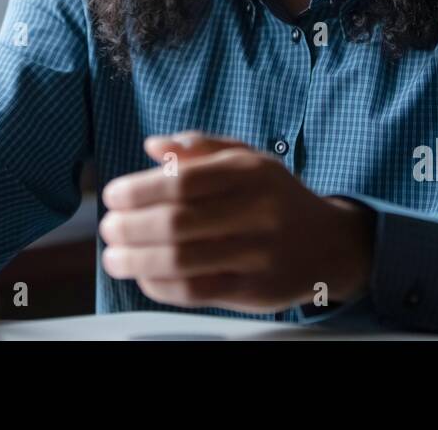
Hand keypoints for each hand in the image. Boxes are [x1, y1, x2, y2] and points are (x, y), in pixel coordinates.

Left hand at [98, 131, 374, 313]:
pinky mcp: (255, 291)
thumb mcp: (247, 157)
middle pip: (178, 224)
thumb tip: (152, 145)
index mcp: (249, 172)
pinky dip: (160, 286)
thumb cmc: (275, 196)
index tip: (112, 196)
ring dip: (137, 261)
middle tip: (107, 228)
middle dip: (130, 228)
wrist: (330, 243)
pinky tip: (144, 276)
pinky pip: (197, 292)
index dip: (139, 191)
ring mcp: (257, 254)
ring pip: (184, 262)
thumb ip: (199, 147)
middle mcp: (256, 212)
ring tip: (114, 256)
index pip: (182, 181)